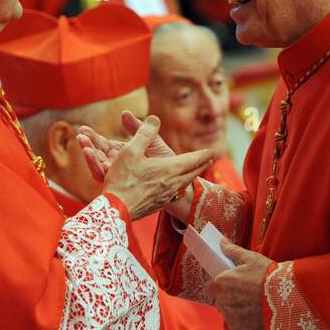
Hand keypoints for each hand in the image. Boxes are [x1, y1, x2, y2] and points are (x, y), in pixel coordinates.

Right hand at [79, 114, 214, 220]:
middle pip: (192, 172)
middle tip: (210, 160)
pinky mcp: (157, 205)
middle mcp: (173, 183)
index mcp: (170, 168)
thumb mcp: (131, 151)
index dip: (203, 154)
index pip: (193, 159)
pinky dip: (180, 186)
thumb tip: (154, 119)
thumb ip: (144, 133)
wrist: (116, 210)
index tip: (213, 152)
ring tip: (195, 172)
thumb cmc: (123, 179)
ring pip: (184, 183)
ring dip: (192, 175)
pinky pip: (175, 193)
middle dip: (201, 164)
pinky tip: (176, 187)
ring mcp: (166, 196)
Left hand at [204, 240, 273, 329]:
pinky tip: (257, 316)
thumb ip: (232, 251)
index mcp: (220, 283)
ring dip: (237, 312)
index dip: (221, 287)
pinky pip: (238, 327)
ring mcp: (230, 318)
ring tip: (254, 306)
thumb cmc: (268, 275)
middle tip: (247, 295)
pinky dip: (245, 324)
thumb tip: (220, 242)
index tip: (233, 286)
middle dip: (229, 300)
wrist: (285, 297)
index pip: (211, 289)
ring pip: (229, 315)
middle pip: (220, 302)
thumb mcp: (251, 259)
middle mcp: (221, 302)